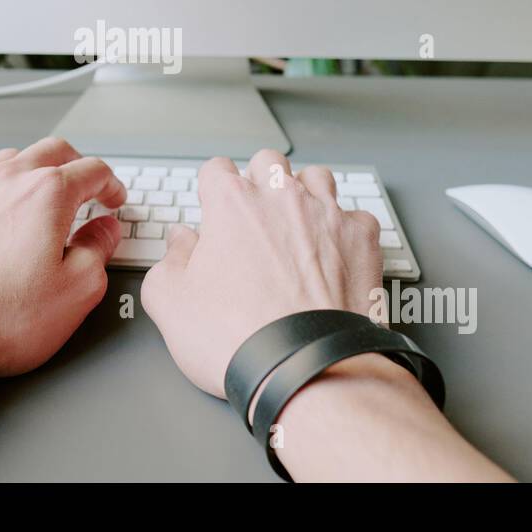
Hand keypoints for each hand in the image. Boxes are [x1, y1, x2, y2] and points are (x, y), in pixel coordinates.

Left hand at [0, 137, 125, 376]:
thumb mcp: (77, 290)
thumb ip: (98, 250)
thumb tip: (104, 230)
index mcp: (47, 192)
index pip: (92, 171)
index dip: (111, 184)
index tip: (113, 198)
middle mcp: (8, 179)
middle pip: (53, 151)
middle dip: (76, 166)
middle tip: (87, 187)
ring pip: (13, 159)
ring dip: (36, 170)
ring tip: (43, 196)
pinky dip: (0, 188)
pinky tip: (1, 213)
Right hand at [141, 148, 383, 398]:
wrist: (304, 369)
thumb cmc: (239, 339)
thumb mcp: (170, 304)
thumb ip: (169, 261)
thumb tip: (179, 242)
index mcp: (232, 205)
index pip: (216, 169)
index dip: (211, 190)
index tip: (213, 210)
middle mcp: (282, 199)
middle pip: (269, 162)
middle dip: (259, 181)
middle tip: (254, 216)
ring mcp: (327, 215)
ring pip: (317, 176)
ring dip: (305, 193)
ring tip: (297, 225)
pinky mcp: (362, 240)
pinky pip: (357, 216)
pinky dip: (346, 229)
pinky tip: (336, 252)